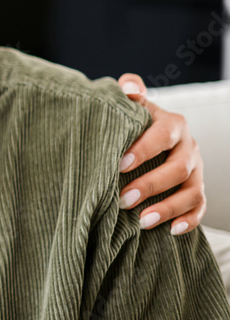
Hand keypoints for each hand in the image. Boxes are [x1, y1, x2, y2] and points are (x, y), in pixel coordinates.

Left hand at [116, 73, 204, 234]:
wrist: (146, 136)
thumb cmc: (132, 122)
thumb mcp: (131, 106)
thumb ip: (129, 92)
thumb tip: (129, 87)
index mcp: (173, 124)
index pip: (163, 136)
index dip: (143, 150)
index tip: (119, 164)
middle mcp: (189, 147)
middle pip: (178, 169)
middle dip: (151, 185)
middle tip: (123, 199)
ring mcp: (196, 170)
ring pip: (191, 192)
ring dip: (168, 208)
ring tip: (141, 221)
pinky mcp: (196, 189)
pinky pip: (200, 207)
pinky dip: (189, 220)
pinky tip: (171, 231)